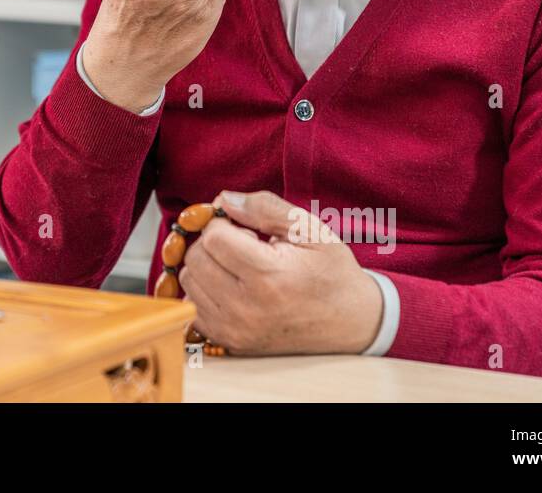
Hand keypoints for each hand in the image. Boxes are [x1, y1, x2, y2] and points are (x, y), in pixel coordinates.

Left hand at [179, 190, 383, 354]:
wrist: (352, 322)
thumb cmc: (332, 272)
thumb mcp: (309, 229)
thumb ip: (264, 207)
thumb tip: (222, 199)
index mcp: (268, 276)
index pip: (213, 237)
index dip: (224, 222)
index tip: (246, 227)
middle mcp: (245, 308)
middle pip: (195, 258)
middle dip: (212, 241)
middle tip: (243, 244)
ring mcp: (235, 329)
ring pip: (189, 281)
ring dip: (206, 265)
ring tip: (238, 265)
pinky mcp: (230, 342)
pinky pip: (192, 307)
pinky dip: (205, 291)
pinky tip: (230, 285)